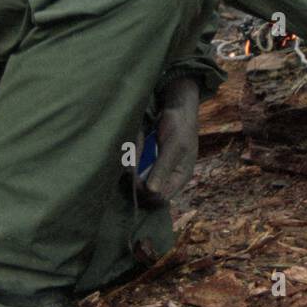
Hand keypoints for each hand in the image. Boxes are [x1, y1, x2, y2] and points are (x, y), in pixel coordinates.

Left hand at [136, 76, 200, 207]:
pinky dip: (131, 170)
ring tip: (126, 168)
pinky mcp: (150, 163)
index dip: (148, 194)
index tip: (136, 182)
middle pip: (151, 194)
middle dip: (137, 187)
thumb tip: (152, 191)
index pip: (163, 198)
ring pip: (142, 185)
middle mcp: (170, 178)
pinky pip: (139, 173)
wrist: (177, 108)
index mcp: (181, 177)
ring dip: (132, 179)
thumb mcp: (173, 148)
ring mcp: (160, 171)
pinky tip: (126, 164)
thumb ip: (162, 168)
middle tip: (127, 174)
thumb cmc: (180, 127)